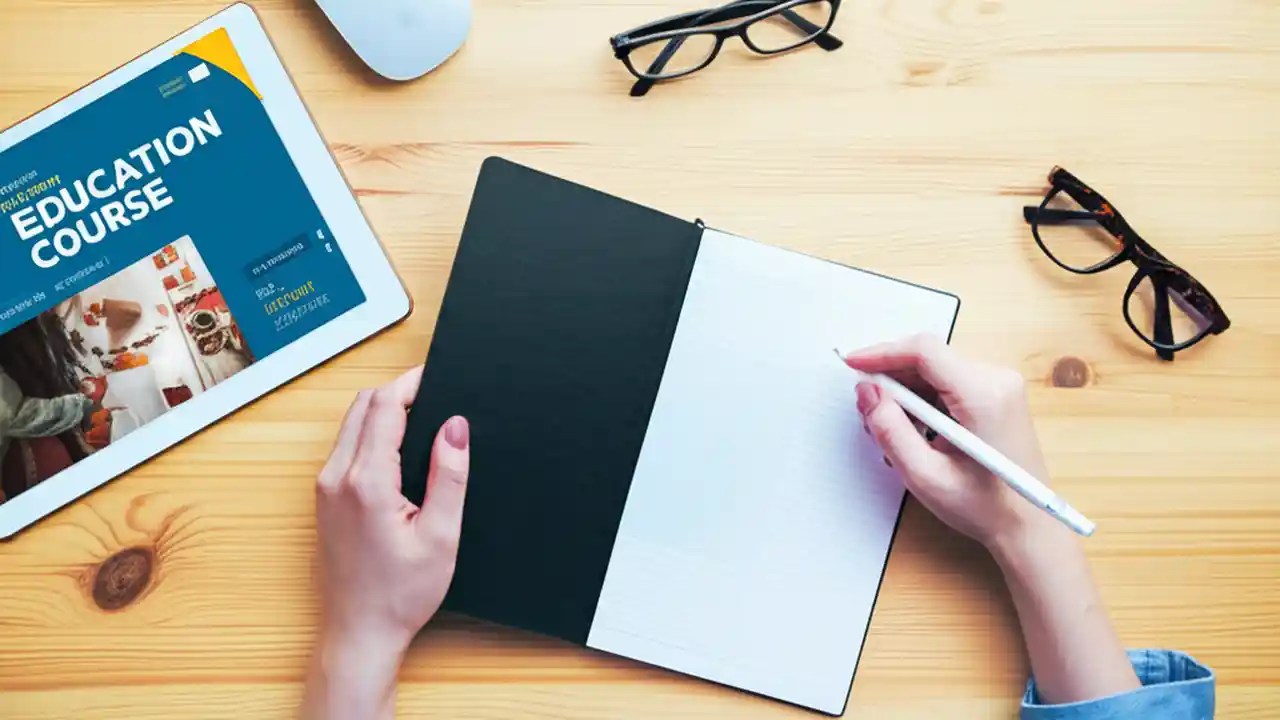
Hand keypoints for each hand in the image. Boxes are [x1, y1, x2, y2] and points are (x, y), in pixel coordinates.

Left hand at [303, 366, 469, 719]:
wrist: (360, 632)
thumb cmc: (401, 594)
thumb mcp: (441, 535)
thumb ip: (450, 475)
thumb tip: (456, 426)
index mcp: (366, 482)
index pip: (385, 407)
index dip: (412, 383)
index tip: (436, 375)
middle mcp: (336, 478)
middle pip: (363, 406)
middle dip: (398, 392)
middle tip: (434, 394)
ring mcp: (325, 488)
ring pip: (351, 423)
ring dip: (383, 411)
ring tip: (422, 419)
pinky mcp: (324, 498)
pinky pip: (345, 446)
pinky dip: (371, 433)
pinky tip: (399, 449)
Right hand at [843, 335, 1058, 552]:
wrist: (1028, 524)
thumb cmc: (984, 506)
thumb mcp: (924, 474)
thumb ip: (889, 429)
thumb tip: (866, 392)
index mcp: (983, 395)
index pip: (923, 351)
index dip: (881, 353)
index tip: (852, 365)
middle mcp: (997, 380)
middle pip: (928, 358)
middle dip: (890, 378)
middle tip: (868, 410)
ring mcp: (1000, 385)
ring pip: (935, 370)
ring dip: (906, 392)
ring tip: (891, 429)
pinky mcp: (996, 394)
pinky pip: (948, 382)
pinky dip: (923, 399)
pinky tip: (914, 430)